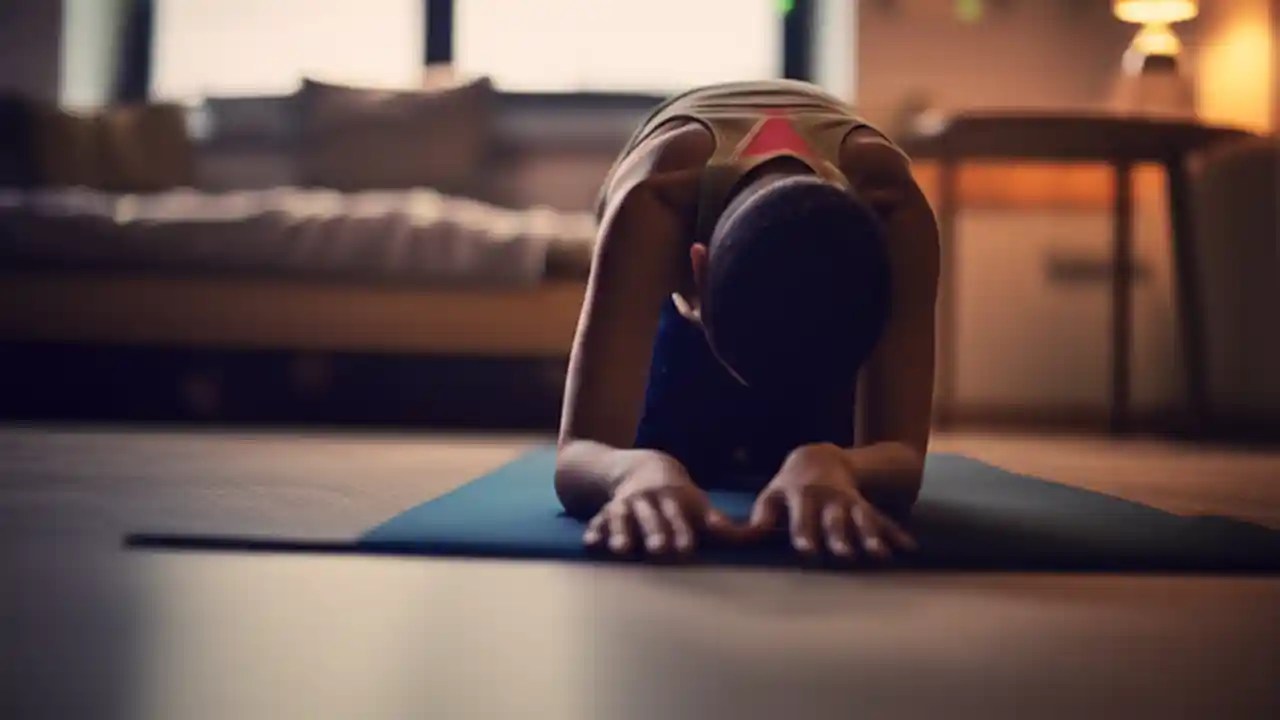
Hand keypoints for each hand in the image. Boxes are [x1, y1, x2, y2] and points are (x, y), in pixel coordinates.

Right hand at [583, 452, 742, 558]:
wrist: (644, 468)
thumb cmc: (680, 497)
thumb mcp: (700, 504)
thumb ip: (724, 525)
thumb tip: (761, 535)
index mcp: (674, 499)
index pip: (680, 516)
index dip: (683, 530)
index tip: (686, 548)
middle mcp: (650, 500)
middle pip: (652, 517)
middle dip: (654, 531)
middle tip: (657, 549)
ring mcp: (627, 505)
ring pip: (623, 517)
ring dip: (622, 531)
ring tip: (621, 549)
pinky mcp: (608, 511)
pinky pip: (599, 520)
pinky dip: (595, 530)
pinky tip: (591, 543)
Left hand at [748, 444, 916, 561]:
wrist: (821, 456)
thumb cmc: (791, 483)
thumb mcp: (773, 492)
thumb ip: (763, 513)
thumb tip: (749, 534)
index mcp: (803, 495)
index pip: (802, 516)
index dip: (804, 531)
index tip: (806, 549)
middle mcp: (828, 499)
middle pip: (835, 520)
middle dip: (840, 536)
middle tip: (845, 555)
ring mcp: (849, 502)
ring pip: (862, 519)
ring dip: (871, 536)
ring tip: (880, 555)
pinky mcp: (864, 506)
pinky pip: (881, 519)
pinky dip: (895, 534)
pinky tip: (909, 549)